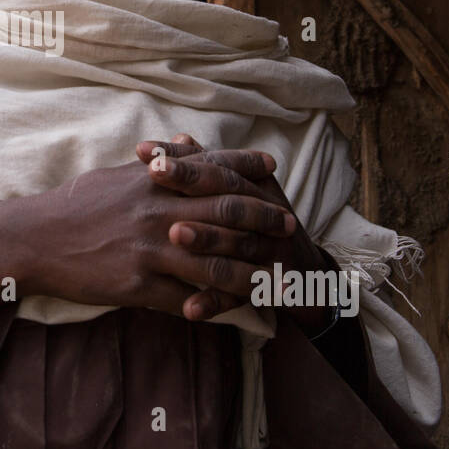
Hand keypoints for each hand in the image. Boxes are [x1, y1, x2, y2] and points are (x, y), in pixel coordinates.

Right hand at [0, 141, 292, 319]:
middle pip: (226, 214)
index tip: (273, 171)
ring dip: (252, 274)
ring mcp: (149, 250)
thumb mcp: (118, 174)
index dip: (246, 168)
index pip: (212, 167)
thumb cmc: (77, 204)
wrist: (36, 239)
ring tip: (276, 280)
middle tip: (287, 227)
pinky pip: (188, 299)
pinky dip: (214, 307)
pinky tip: (233, 312)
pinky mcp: (138, 285)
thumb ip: (159, 163)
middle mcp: (157, 210)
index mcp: (153, 180)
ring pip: (216, 264)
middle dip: (263, 220)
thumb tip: (188, 144)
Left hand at [137, 134, 334, 329]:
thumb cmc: (259, 229)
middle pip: (225, 192)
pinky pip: (241, 295)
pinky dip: (216, 302)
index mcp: (252, 186)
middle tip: (153, 174)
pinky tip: (190, 310)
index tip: (143, 150)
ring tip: (173, 234)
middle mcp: (264, 211)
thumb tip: (181, 138)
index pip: (214, 164)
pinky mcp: (271, 286)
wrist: (305, 279)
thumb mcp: (239, 195)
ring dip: (206, 238)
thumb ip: (210, 168)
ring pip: (237, 241)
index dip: (181, 156)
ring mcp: (270, 249)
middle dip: (190, 182)